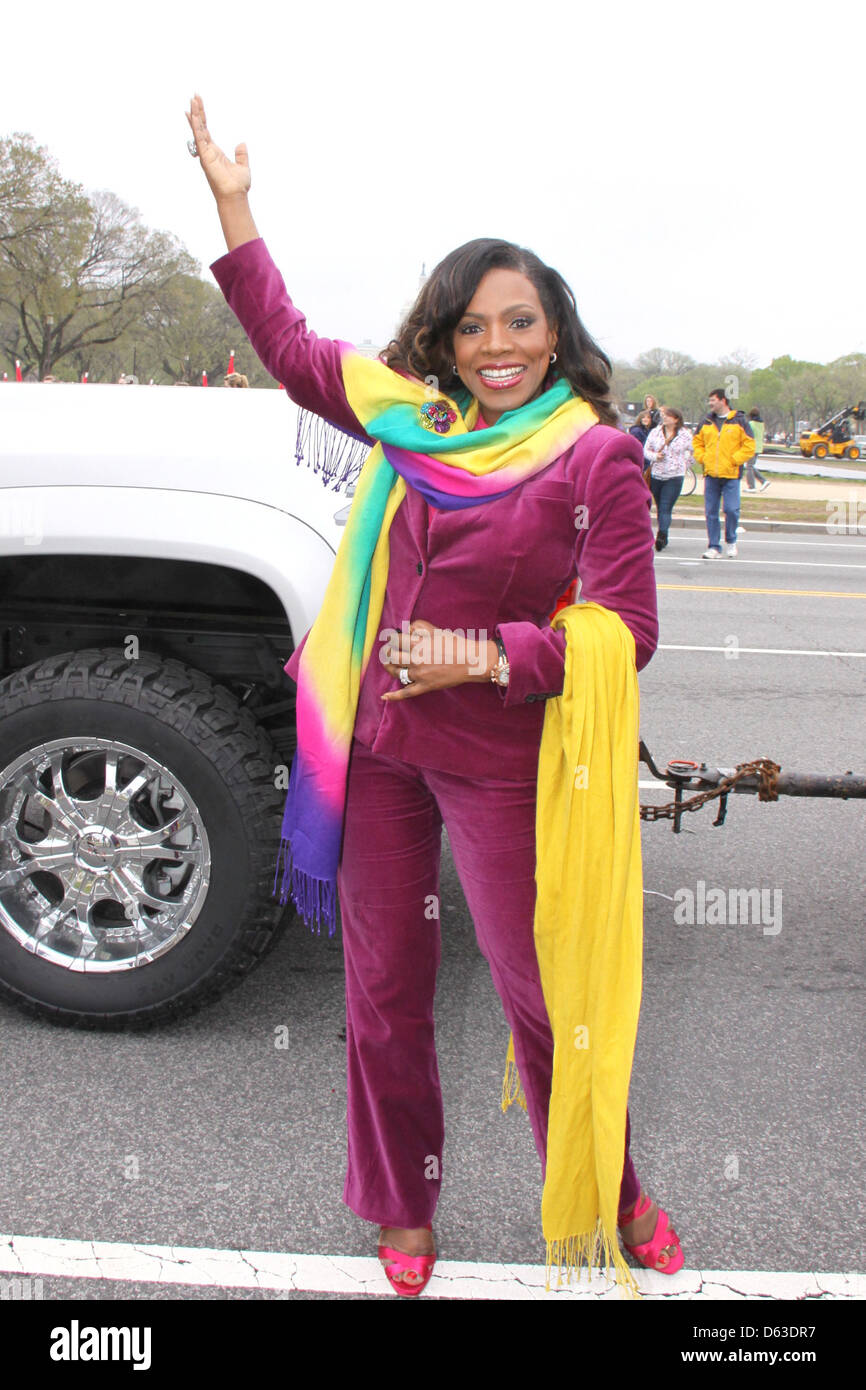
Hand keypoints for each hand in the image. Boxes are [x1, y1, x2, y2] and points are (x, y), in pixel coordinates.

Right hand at [185, 93, 250, 200]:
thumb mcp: (242, 166)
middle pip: (200, 127)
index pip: (205, 131)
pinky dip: (196, 126)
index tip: (197, 105)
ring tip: (192, 99)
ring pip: (198, 129)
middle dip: (197, 111)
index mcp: (214, 152)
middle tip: (194, 96)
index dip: (202, 118)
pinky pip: (199, 138)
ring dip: (195, 114)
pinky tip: (193, 114)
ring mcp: (205, 153)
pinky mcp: (205, 156)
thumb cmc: (238, 186)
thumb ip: (241, 155)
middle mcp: (208, 151)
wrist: (235, 196)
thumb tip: (242, 144)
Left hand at [380, 619, 495, 700]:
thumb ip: (419, 627)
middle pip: (391, 656)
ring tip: (389, 664)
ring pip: (395, 672)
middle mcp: (416, 659)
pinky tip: (384, 696)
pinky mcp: (425, 686)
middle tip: (390, 651)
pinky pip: (406, 693)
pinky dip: (394, 696)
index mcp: (418, 643)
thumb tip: (406, 629)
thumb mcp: (436, 630)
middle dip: (388, 652)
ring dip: (389, 668)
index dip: (391, 639)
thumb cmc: (455, 644)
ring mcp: (419, 674)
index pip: (395, 640)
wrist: (471, 661)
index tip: (393, 639)